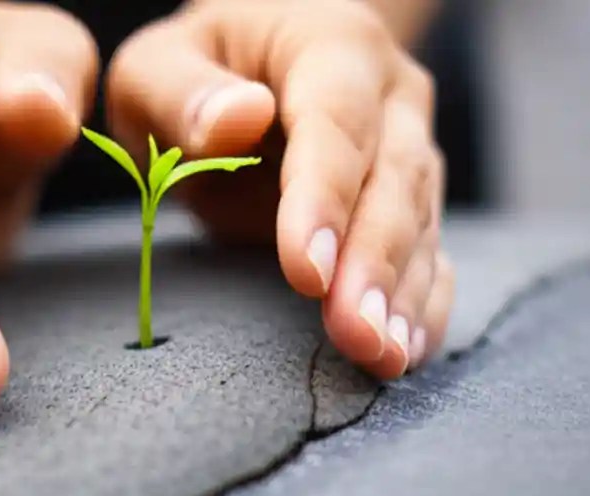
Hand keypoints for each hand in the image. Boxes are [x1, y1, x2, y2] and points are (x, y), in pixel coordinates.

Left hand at [107, 0, 454, 378]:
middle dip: (375, 265)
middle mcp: (391, 95)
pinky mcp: (413, 206)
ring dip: (403, 297)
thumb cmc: (198, 71)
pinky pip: (431, 255)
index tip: (306, 270)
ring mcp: (412, 151)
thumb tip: (233, 120)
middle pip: (395, 181)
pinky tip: (406, 350)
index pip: (336, 124)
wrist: (249, 70)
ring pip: (421, 224)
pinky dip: (423, 306)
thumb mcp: (158, 64)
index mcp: (333, 45)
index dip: (325, 198)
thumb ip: (182, 90)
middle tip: (356, 334)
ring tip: (382, 355)